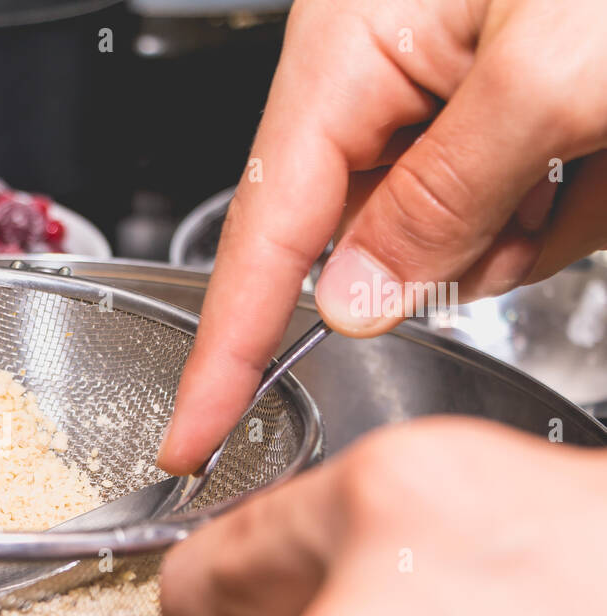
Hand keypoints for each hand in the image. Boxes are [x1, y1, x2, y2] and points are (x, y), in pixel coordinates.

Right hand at [159, 0, 606, 473]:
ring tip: (591, 157)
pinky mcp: (509, 97)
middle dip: (446, 256)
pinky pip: (508, 202)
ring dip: (524, 229)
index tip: (194, 430)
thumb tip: (358, 298)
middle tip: (535, 208)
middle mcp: (387, 61)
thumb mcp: (554, 76)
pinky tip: (602, 153)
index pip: (264, 229)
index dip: (226, 346)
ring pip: (446, 230)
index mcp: (353, 41)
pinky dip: (566, 203)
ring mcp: (451, 81)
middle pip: (362, 232)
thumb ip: (440, 202)